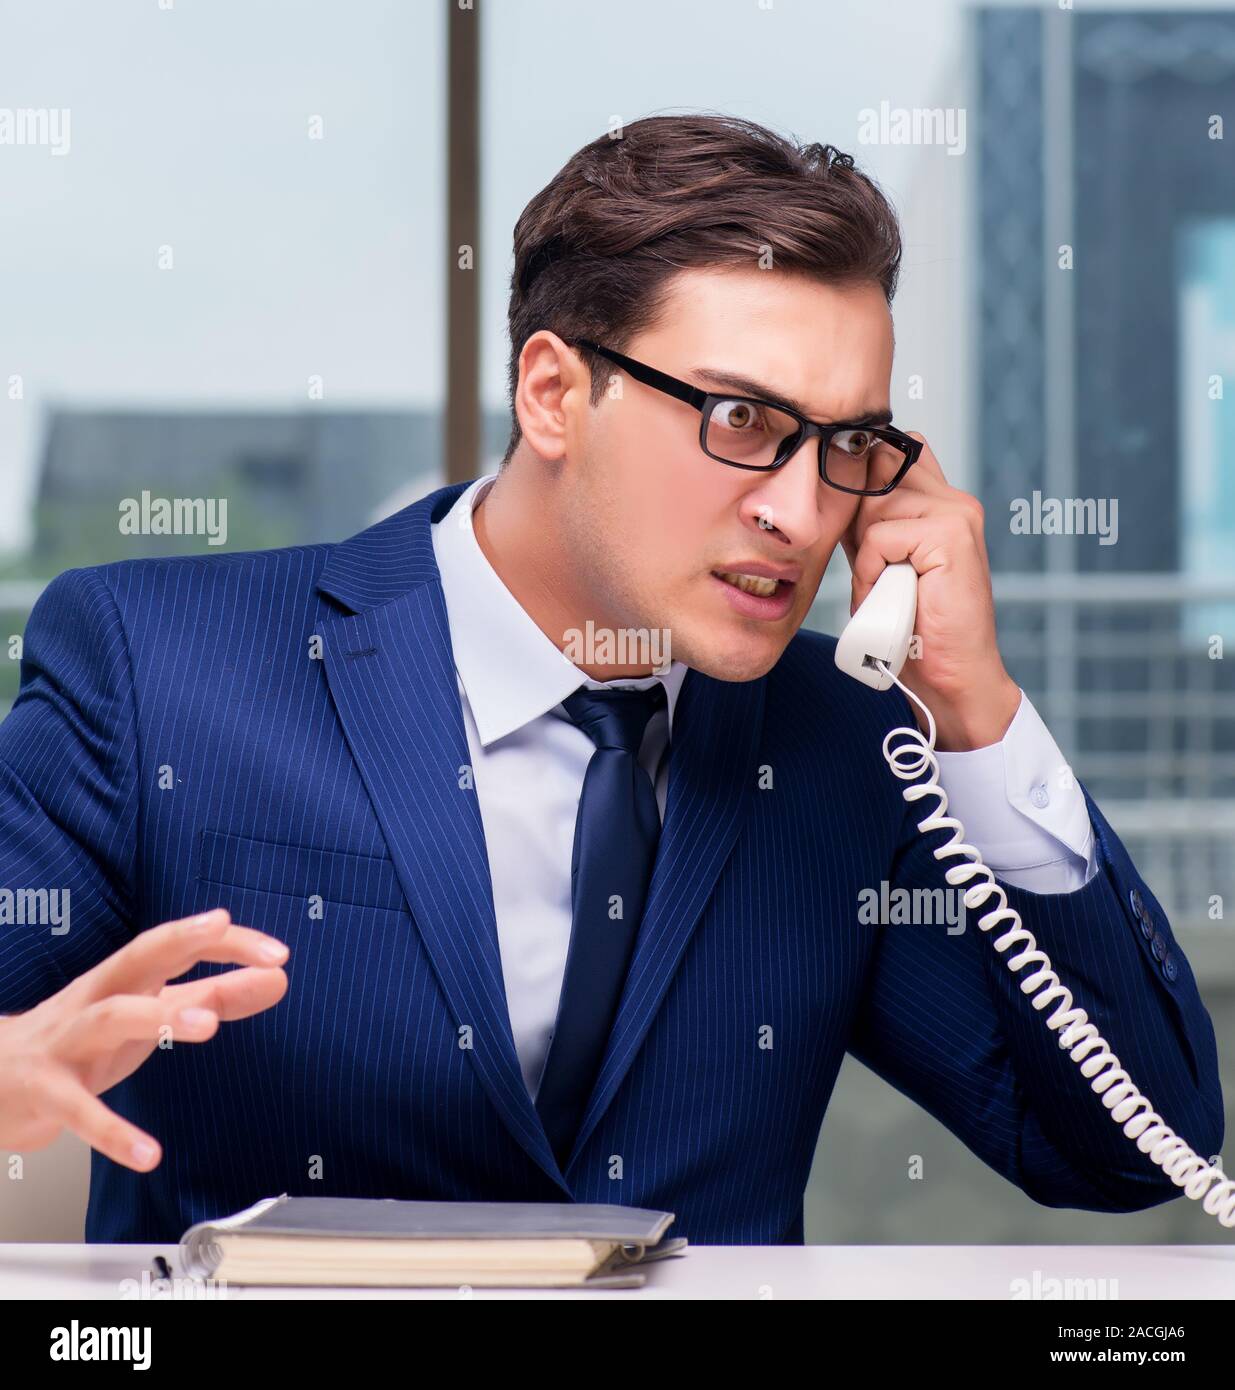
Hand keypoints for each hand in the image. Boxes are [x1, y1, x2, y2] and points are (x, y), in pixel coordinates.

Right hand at [0, 908, 287, 1170]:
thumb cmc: (82, 1039)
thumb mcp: (151, 1015)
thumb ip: (214, 997)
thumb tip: (277, 978)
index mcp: (125, 978)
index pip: (177, 945)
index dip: (225, 942)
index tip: (276, 951)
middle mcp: (96, 998)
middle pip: (137, 956)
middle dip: (180, 939)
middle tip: (223, 929)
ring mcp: (67, 1041)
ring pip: (109, 1016)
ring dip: (156, 1015)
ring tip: (206, 1026)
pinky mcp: (45, 1091)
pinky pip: (79, 1109)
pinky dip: (112, 1132)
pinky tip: (148, 1153)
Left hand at [841, 432, 1020, 750]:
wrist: (949, 675)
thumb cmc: (914, 628)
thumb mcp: (879, 563)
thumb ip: (864, 526)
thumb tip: (828, 493)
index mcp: (939, 502)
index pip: (888, 455)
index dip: (859, 487)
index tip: (857, 536)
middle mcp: (952, 499)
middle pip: (874, 471)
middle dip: (857, 521)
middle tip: (876, 571)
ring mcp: (956, 513)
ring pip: (872, 505)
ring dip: (865, 554)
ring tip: (885, 588)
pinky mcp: (951, 534)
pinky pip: (881, 537)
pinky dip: (872, 571)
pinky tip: (890, 595)